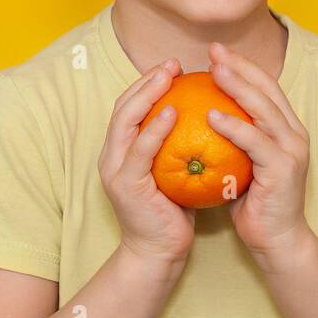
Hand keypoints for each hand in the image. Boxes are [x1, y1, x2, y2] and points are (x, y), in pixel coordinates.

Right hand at [97, 58, 195, 268]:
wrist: (159, 254)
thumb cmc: (174, 212)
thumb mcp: (175, 171)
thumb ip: (178, 145)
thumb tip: (206, 114)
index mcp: (121, 151)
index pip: (129, 106)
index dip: (148, 83)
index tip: (173, 66)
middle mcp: (111, 156)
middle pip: (123, 106)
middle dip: (146, 80)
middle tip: (172, 63)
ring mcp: (115, 170)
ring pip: (125, 122)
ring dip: (147, 95)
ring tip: (170, 77)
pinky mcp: (125, 185)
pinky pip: (140, 151)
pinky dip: (155, 128)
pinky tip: (174, 112)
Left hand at [205, 42, 313, 272]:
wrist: (278, 241)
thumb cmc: (254, 204)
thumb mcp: (241, 163)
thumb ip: (231, 140)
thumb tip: (197, 117)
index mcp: (287, 129)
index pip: (266, 87)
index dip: (243, 66)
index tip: (217, 52)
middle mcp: (294, 134)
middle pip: (267, 90)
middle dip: (239, 67)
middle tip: (213, 51)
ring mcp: (292, 150)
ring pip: (263, 109)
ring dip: (237, 87)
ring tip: (213, 71)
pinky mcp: (283, 168)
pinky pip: (254, 141)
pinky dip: (234, 126)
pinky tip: (210, 114)